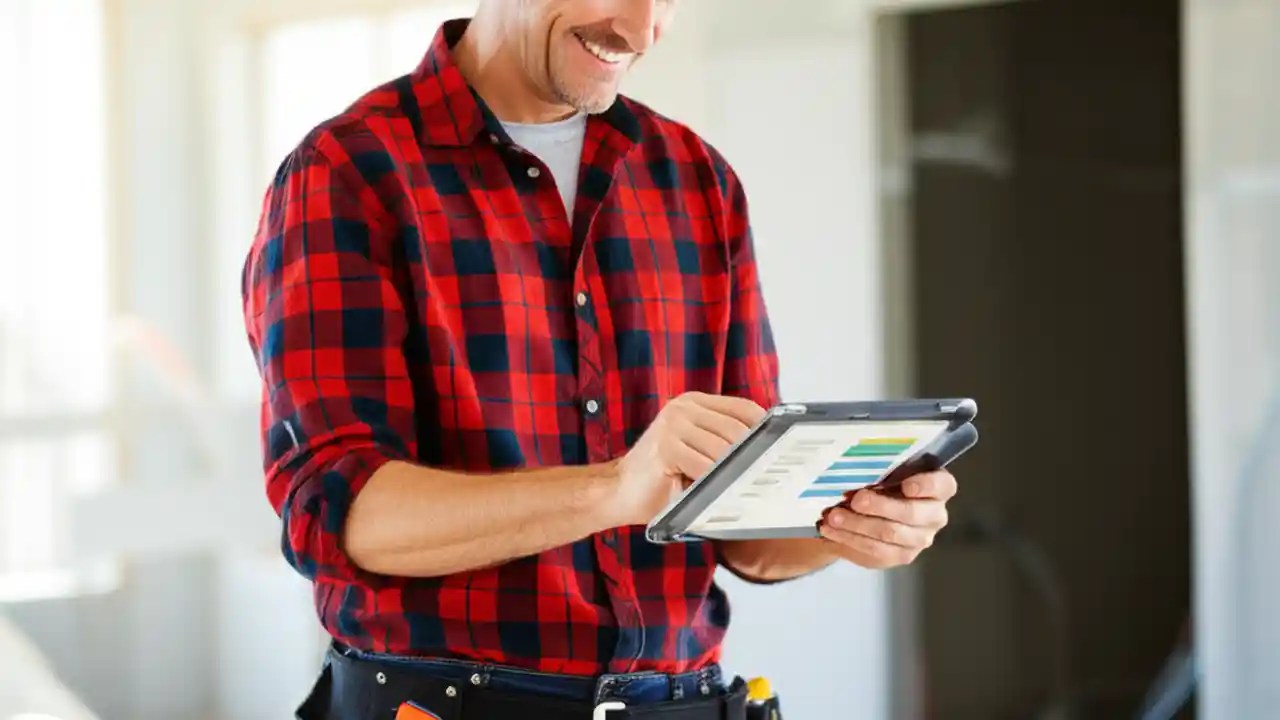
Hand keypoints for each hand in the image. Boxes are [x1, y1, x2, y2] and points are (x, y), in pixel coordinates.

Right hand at [613, 392, 766, 526]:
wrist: (617, 492)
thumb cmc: (662, 478)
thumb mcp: (696, 451)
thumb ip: (722, 443)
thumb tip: (765, 453)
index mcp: (692, 403)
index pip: (743, 408)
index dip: (763, 427)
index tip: (778, 447)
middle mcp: (683, 408)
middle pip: (736, 429)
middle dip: (751, 454)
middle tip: (765, 475)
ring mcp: (673, 425)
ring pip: (723, 450)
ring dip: (732, 472)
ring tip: (739, 487)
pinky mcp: (666, 447)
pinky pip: (705, 467)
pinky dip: (714, 483)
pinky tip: (716, 493)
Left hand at [818, 470, 956, 569]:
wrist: (865, 516)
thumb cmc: (878, 485)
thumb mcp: (881, 474)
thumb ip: (878, 473)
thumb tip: (855, 472)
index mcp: (936, 488)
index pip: (943, 485)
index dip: (927, 485)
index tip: (906, 485)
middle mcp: (934, 514)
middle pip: (912, 513)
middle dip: (880, 506)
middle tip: (855, 500)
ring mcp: (920, 538)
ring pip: (890, 533)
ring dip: (858, 524)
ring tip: (833, 516)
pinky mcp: (902, 555)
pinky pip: (876, 550)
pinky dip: (850, 538)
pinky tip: (832, 531)